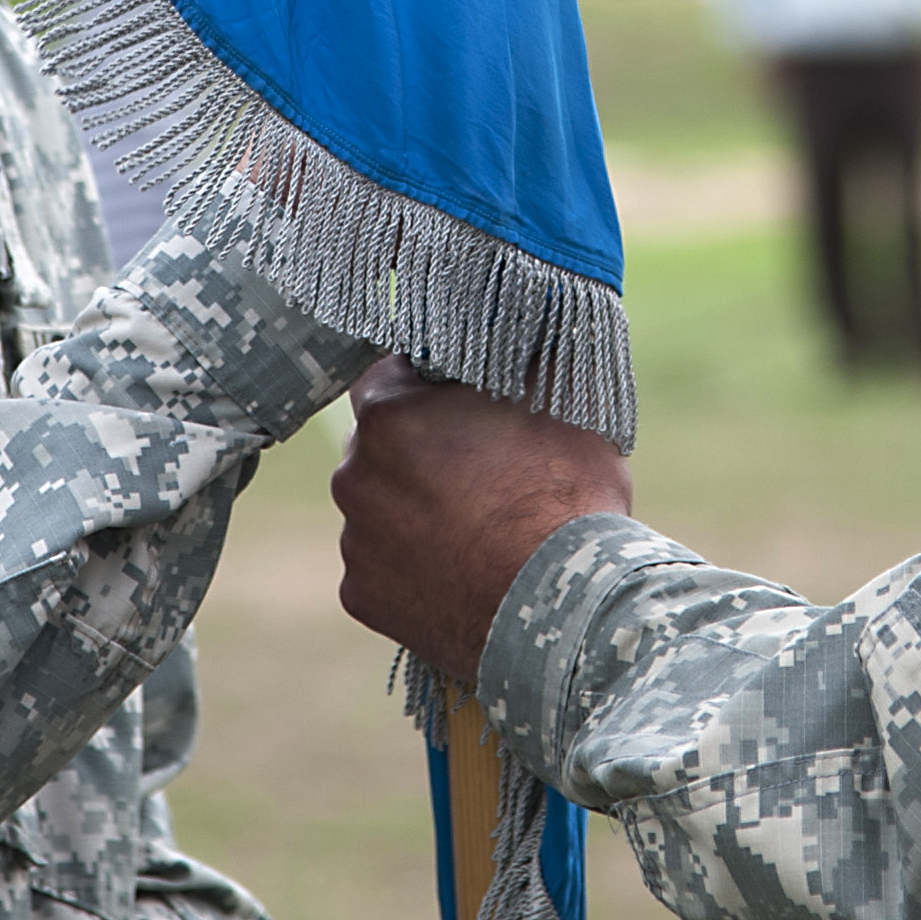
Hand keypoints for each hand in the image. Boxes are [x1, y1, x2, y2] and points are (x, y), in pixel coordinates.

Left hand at [331, 356, 633, 685]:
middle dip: (420, 449)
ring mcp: (355, 539)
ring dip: (415, 509)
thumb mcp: (557, 398)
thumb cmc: (565, 494)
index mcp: (388, 412)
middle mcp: (354, 472)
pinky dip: (412, 567)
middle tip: (480, 469)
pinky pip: (383, 567)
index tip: (461, 398)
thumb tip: (524, 312)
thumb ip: (517, 354)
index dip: (428, 382)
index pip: (387, 373)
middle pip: (380, 444)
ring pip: (380, 506)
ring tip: (478, 528)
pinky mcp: (362, 596)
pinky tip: (461, 570)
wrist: (564, 607)